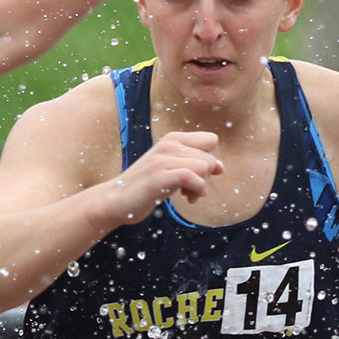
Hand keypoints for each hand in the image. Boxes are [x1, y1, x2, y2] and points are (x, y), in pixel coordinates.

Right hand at [91, 130, 222, 228]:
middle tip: (192, 191)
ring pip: (203, 166)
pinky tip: (187, 198)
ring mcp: (162, 159)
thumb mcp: (172, 170)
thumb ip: (194, 165)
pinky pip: (191, 177)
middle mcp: (168, 144)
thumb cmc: (146, 187)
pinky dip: (196, 190)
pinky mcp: (159, 176)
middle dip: (207, 178)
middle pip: (210, 157)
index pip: (211, 140)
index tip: (201, 175)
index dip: (212, 159)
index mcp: (172, 139)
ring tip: (189, 196)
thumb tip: (221, 167)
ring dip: (202, 186)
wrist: (116, 200)